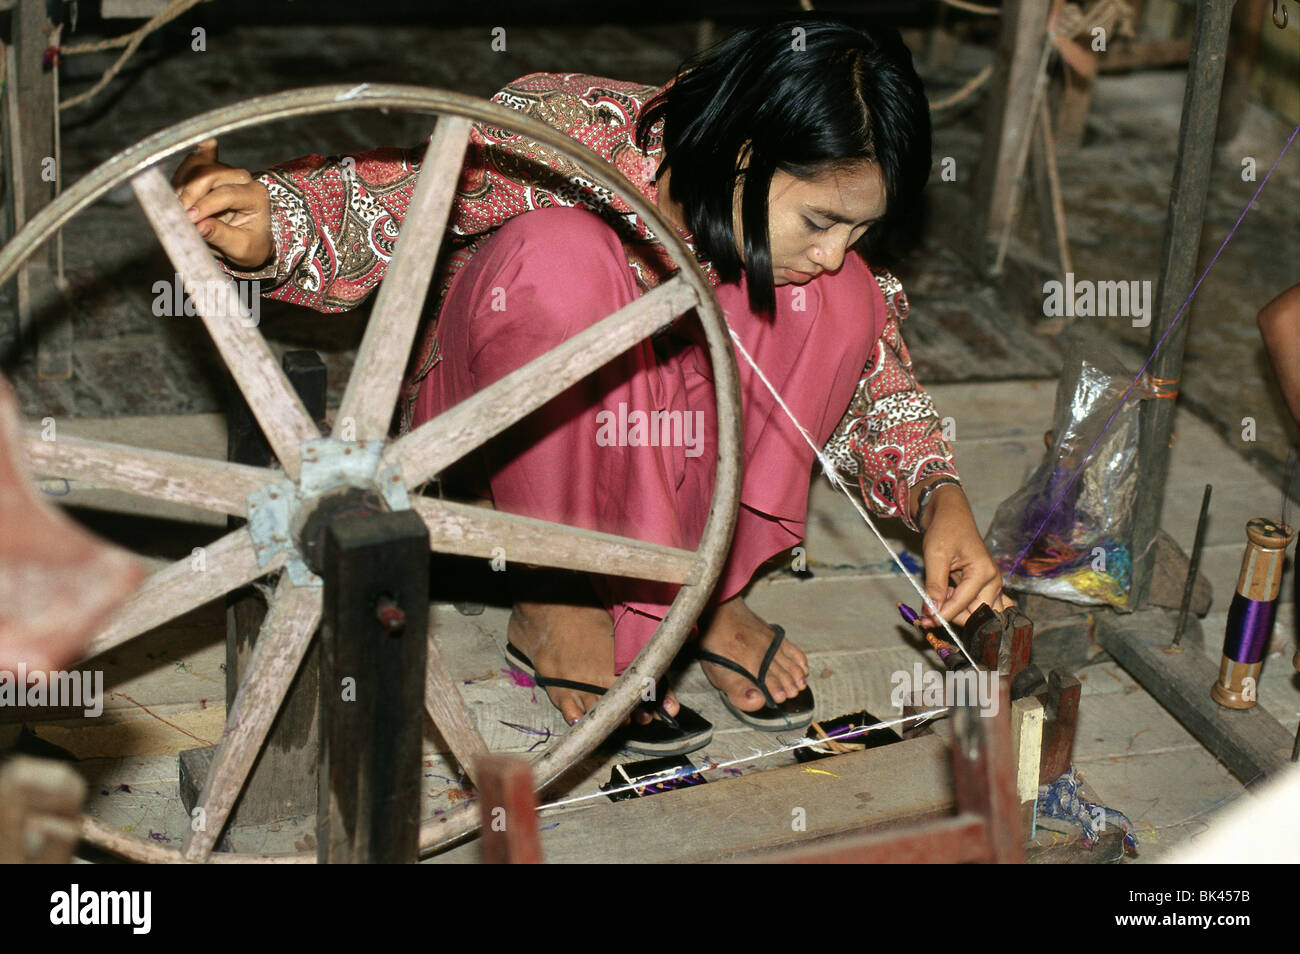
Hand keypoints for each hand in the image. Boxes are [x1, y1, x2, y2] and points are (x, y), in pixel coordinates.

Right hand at [170, 138, 273, 268]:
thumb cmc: (250, 243)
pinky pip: (188, 168)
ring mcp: (224, 170)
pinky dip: (180, 183)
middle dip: (190, 194)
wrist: (250, 239)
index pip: (227, 194)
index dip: (205, 205)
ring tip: (178, 210)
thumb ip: (220, 236)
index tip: (189, 218)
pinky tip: (178, 200)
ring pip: (195, 169)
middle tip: (179, 213)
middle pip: (209, 175)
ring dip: (182, 189)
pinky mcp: (209, 169)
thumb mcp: (240, 247)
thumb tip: (199, 227)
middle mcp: (241, 177)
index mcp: (255, 194)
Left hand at [916, 484, 1013, 628]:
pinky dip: (960, 607)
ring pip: (976, 613)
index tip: (925, 622)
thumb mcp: (935, 555)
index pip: (963, 604)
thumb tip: (931, 612)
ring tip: (938, 596)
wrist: (950, 514)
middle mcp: (992, 581)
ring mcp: (990, 585)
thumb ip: (934, 585)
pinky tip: (946, 596)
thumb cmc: (945, 529)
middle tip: (929, 612)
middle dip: (953, 617)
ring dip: (956, 612)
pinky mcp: (983, 586)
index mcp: (985, 573)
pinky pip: (975, 606)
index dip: (943, 615)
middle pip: (976, 614)